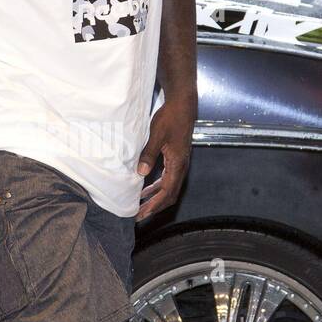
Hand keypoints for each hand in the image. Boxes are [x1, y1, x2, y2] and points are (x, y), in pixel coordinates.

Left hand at [136, 100, 194, 222]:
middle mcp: (181, 167)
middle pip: (170, 195)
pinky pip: (167, 179)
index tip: (142, 214)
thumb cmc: (171, 118)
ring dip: (155, 199)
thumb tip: (140, 173)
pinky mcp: (176, 159)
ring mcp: (179, 164)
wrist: (182, 106)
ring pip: (169, 189)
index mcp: (178, 164)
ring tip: (141, 207)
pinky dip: (157, 187)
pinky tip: (145, 189)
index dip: (154, 205)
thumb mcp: (156, 135)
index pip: (166, 192)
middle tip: (139, 216)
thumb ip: (149, 155)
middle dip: (155, 207)